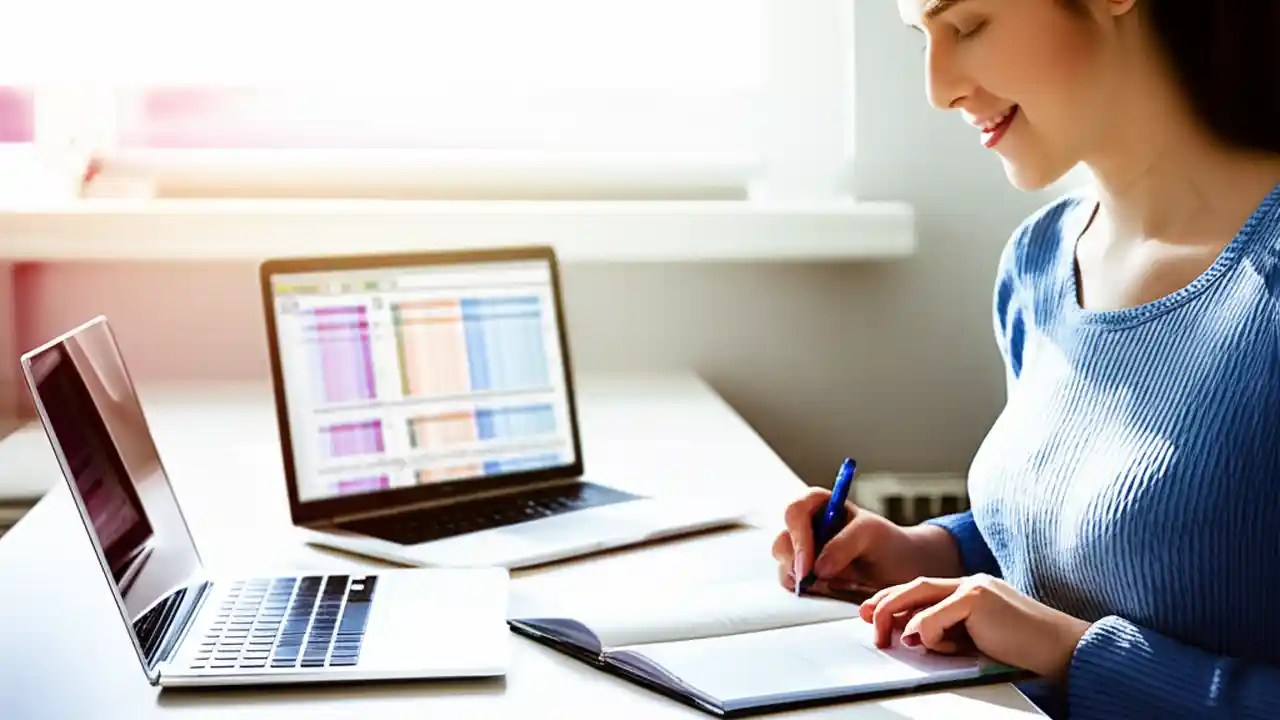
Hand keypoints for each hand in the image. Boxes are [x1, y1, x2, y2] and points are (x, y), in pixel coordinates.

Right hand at [771, 488, 965, 595]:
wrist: (899, 568)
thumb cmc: (886, 542)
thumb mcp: (870, 534)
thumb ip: (844, 544)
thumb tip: (817, 568)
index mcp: (818, 504)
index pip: (795, 512)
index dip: (798, 537)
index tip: (809, 565)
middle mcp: (805, 526)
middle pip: (782, 540)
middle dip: (795, 562)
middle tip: (811, 582)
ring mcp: (803, 551)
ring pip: (783, 564)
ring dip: (798, 578)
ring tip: (826, 586)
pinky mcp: (805, 574)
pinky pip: (792, 583)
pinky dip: (804, 590)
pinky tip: (825, 591)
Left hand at [860, 574, 1091, 682]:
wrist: (1061, 651)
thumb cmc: (1022, 652)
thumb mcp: (974, 641)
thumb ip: (946, 632)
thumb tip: (911, 636)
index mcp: (969, 591)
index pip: (923, 589)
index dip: (894, 599)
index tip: (871, 612)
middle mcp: (970, 583)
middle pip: (915, 585)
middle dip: (885, 602)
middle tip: (867, 619)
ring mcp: (975, 586)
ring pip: (921, 593)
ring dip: (897, 614)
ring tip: (886, 636)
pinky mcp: (979, 597)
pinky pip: (938, 612)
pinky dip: (926, 628)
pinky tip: (925, 642)